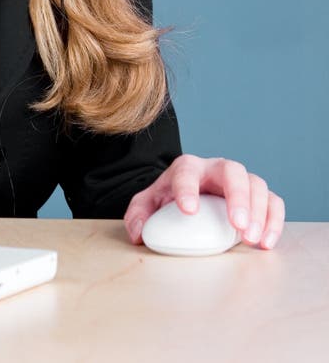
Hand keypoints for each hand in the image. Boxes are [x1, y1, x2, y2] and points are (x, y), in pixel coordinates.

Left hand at [123, 154, 284, 249]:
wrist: (188, 196)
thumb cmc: (169, 200)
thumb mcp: (147, 205)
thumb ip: (138, 215)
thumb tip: (139, 233)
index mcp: (186, 168)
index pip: (186, 171)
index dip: (187, 188)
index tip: (189, 210)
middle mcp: (215, 169)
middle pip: (232, 171)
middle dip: (237, 196)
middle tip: (237, 225)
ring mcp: (239, 181)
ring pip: (256, 184)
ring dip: (259, 212)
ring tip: (251, 239)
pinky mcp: (256, 196)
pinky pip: (273, 201)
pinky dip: (274, 220)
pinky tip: (266, 243)